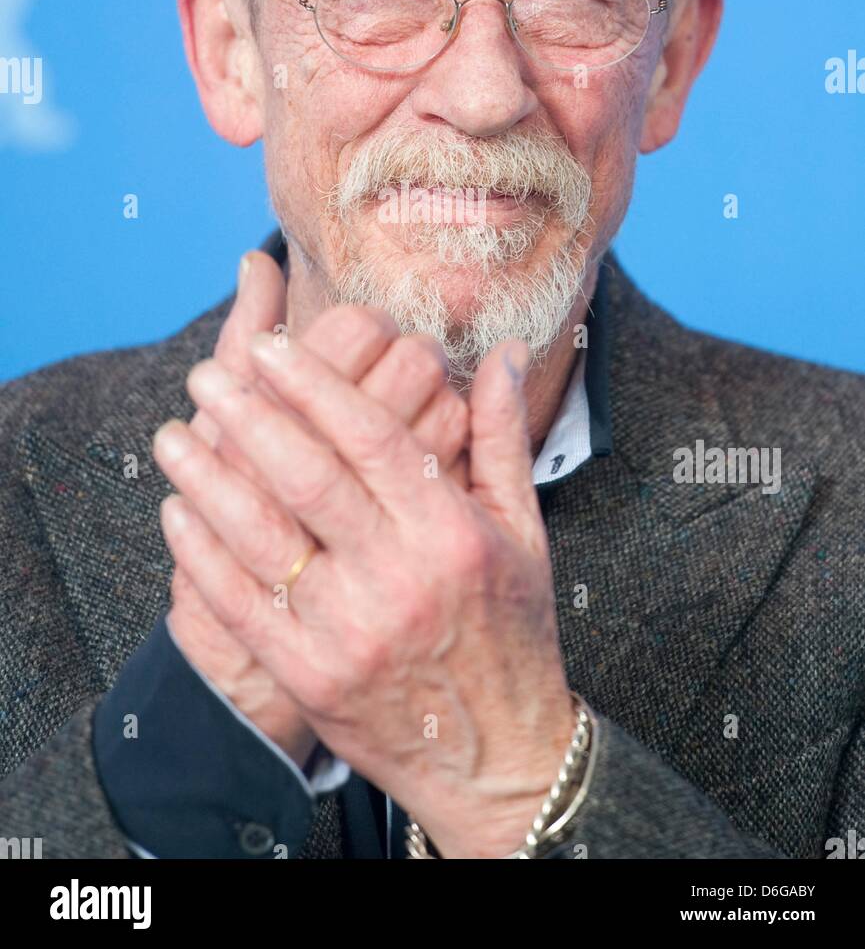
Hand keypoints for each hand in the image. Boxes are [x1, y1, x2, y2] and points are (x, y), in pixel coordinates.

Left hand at [156, 257, 471, 761]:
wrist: (498, 756)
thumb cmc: (511, 629)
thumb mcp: (524, 531)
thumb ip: (501, 437)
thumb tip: (502, 351)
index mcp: (450, 532)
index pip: (371, 438)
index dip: (315, 384)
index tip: (267, 347)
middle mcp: (399, 577)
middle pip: (308, 478)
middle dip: (248, 417)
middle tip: (204, 376)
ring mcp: (350, 632)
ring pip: (262, 539)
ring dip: (207, 479)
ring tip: (171, 435)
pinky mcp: (311, 678)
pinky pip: (242, 606)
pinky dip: (201, 554)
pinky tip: (178, 512)